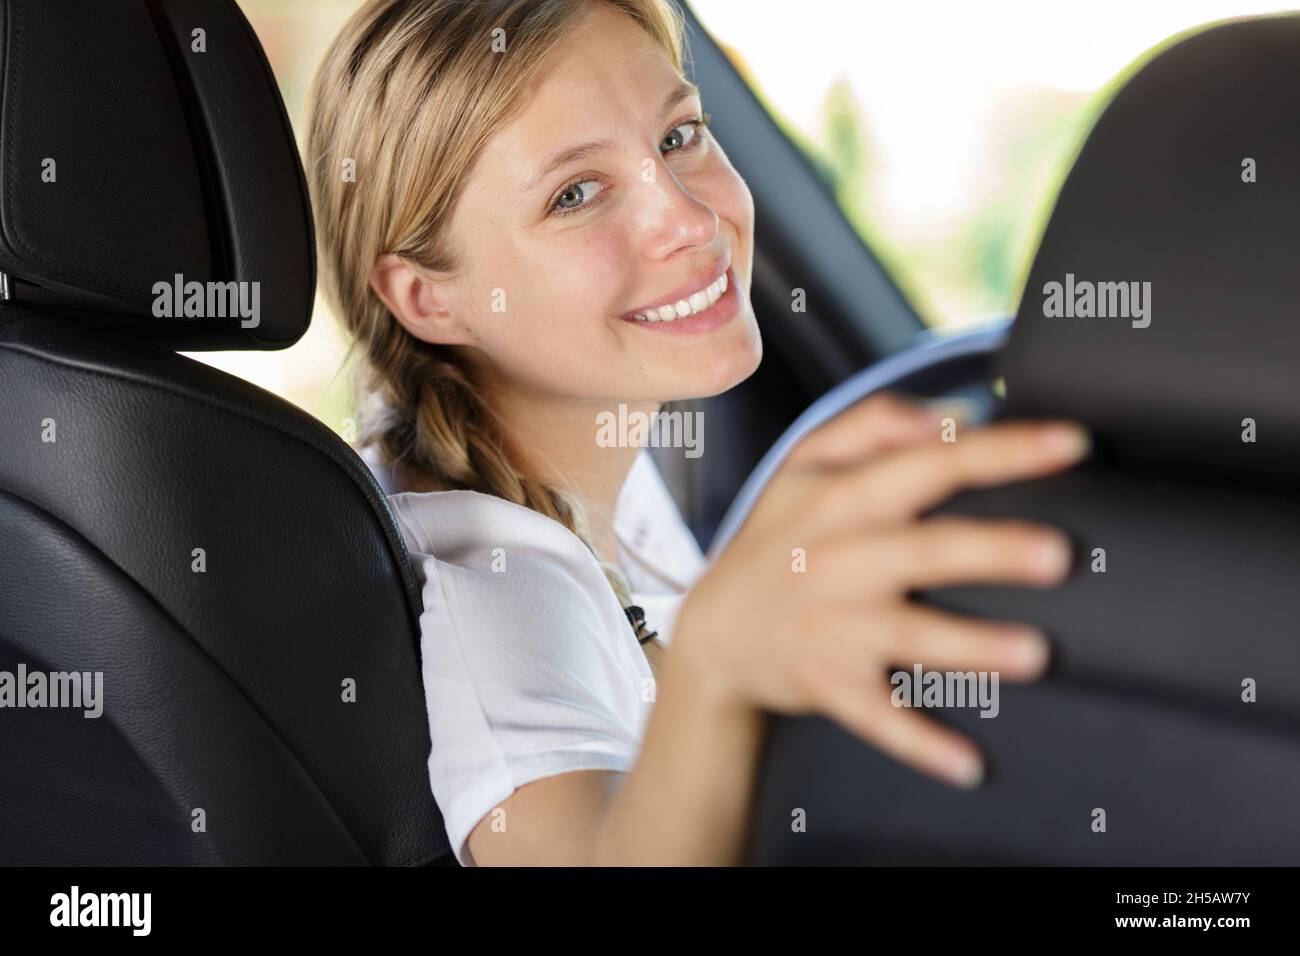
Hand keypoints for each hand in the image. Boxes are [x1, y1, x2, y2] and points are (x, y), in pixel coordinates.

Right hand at [672, 391, 1089, 787]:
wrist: (713, 635)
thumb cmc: (775, 540)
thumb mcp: (801, 466)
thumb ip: (871, 423)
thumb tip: (950, 414)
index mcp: (844, 498)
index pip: (931, 463)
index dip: (1001, 450)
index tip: (1072, 442)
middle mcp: (841, 559)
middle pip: (924, 550)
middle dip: (989, 550)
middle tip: (1059, 555)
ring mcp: (834, 627)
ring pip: (907, 637)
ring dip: (968, 647)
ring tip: (1032, 655)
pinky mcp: (829, 684)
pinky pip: (877, 717)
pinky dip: (919, 742)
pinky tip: (969, 765)